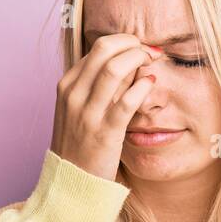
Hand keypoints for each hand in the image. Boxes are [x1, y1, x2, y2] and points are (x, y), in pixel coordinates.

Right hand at [50, 33, 163, 180]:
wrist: (71, 179)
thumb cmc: (81, 142)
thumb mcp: (80, 108)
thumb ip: (98, 86)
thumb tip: (126, 63)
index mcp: (67, 85)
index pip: (97, 48)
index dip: (124, 42)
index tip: (141, 46)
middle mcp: (74, 94)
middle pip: (104, 50)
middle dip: (133, 44)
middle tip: (150, 51)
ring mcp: (88, 113)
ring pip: (114, 69)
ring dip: (138, 59)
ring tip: (152, 62)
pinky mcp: (105, 133)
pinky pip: (126, 102)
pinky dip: (141, 87)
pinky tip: (150, 83)